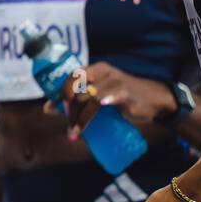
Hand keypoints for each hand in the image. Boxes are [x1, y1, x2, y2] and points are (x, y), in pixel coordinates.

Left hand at [41, 61, 176, 138]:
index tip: (56, 109)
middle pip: (78, 88)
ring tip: (74, 132)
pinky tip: (102, 103)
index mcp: (94, 70)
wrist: (153, 99)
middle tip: (68, 126)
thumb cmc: (120, 96)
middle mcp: (103, 72)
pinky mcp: (127, 93)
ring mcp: (115, 81)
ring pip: (91, 97)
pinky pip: (113, 95)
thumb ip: (75, 100)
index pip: (71, 77)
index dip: (61, 93)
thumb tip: (47, 108)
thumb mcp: (97, 95)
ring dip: (81, 117)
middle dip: (69, 109)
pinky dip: (107, 99)